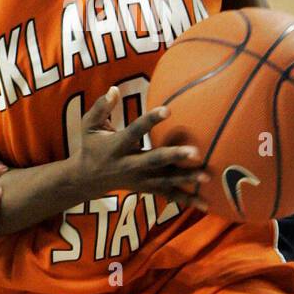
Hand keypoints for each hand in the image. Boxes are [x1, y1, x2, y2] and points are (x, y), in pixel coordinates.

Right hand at [68, 86, 210, 208]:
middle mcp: (130, 165)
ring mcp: (140, 179)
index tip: (168, 109)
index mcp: (117, 146)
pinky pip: (168, 195)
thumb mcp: (88, 126)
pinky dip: (187, 199)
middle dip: (175, 156)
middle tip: (196, 151)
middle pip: (154, 160)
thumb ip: (100, 108)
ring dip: (186, 178)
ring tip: (207, 175)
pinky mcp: (147, 188)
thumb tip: (114, 89)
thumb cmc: (90, 146)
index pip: (135, 132)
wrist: (86, 179)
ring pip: (165, 180)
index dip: (150, 120)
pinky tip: (205, 203)